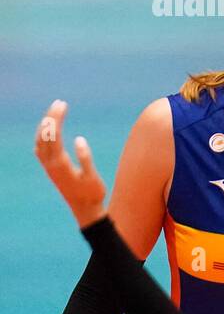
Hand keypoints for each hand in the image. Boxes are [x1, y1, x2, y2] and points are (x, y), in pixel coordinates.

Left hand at [34, 100, 107, 228]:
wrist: (84, 210)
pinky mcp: (50, 170)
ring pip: (40, 141)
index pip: (54, 136)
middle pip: (45, 136)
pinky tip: (47, 132)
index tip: (63, 105)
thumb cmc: (92, 193)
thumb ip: (85, 158)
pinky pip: (40, 149)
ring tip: (54, 113)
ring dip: (45, 125)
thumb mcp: (93, 176)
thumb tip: (79, 139)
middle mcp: (50, 164)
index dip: (57, 119)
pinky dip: (42, 137)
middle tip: (59, 103)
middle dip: (51, 117)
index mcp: (60, 164)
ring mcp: (48, 167)